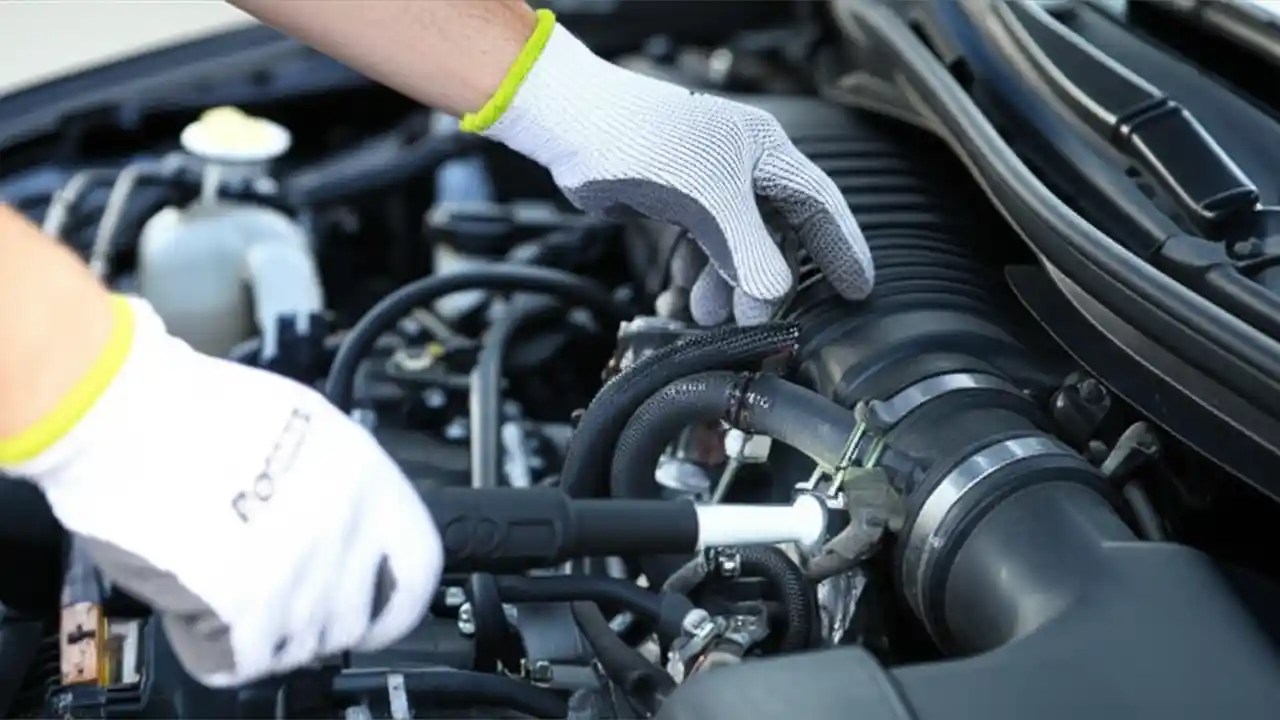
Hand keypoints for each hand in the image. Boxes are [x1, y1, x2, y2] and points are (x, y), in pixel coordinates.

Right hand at [5, 297, 441, 686]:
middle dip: (318, 621)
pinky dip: (216, 645)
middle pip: (354, 619)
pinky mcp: (246, 611)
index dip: (399, 601)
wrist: (122, 416)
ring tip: (225, 583)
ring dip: (265, 632)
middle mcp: (344, 532)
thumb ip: (341, 482)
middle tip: (278, 601)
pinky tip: (196, 603)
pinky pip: (243, 661)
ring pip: (300, 645)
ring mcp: (300, 576)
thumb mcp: (306, 425)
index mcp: (369, 481)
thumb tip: (349, 518)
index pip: (420, 568)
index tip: (381, 613)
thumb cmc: (195, 405)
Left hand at [474, 13, 873, 324]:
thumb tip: (774, 295)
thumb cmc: (641, 139)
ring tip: (705, 316)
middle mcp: (742, 167)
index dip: (840, 248)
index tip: (857, 288)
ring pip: (733, 250)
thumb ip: (747, 250)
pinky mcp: (678, 204)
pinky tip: (679, 301)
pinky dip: (694, 279)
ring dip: (723, 289)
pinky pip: (701, 252)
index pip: (818, 205)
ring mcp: (708, 186)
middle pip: (773, 237)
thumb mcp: (707, 198)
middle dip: (762, 284)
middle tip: (753, 322)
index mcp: (764, 152)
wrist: (573, 127)